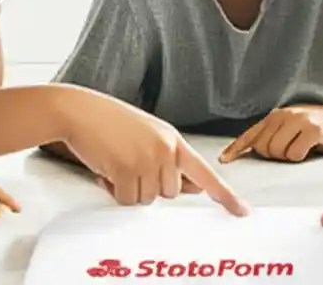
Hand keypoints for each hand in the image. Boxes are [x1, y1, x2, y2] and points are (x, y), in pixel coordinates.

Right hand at [59, 88, 249, 215]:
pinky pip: (126, 200)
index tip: (242, 211)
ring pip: (147, 199)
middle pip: (169, 193)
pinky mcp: (127, 169)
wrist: (80, 111)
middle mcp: (166, 150)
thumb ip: (168, 159)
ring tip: (116, 162)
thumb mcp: (148, 135)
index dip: (224, 195)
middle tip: (128, 164)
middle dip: (148, 186)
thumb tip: (190, 187)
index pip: (205, 172)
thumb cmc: (110, 123)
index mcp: (174, 140)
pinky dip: (113, 190)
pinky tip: (106, 168)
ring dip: (128, 188)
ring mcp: (148, 159)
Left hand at [219, 105, 322, 162]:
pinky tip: (310, 149)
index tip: (224, 161)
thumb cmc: (318, 128)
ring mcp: (298, 120)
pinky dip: (301, 157)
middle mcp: (283, 115)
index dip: (236, 148)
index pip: (251, 134)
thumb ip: (274, 135)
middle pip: (263, 148)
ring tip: (302, 148)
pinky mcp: (313, 130)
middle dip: (274, 156)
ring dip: (288, 157)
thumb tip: (252, 150)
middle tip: (292, 150)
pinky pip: (295, 154)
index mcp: (275, 116)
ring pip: (277, 151)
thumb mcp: (292, 126)